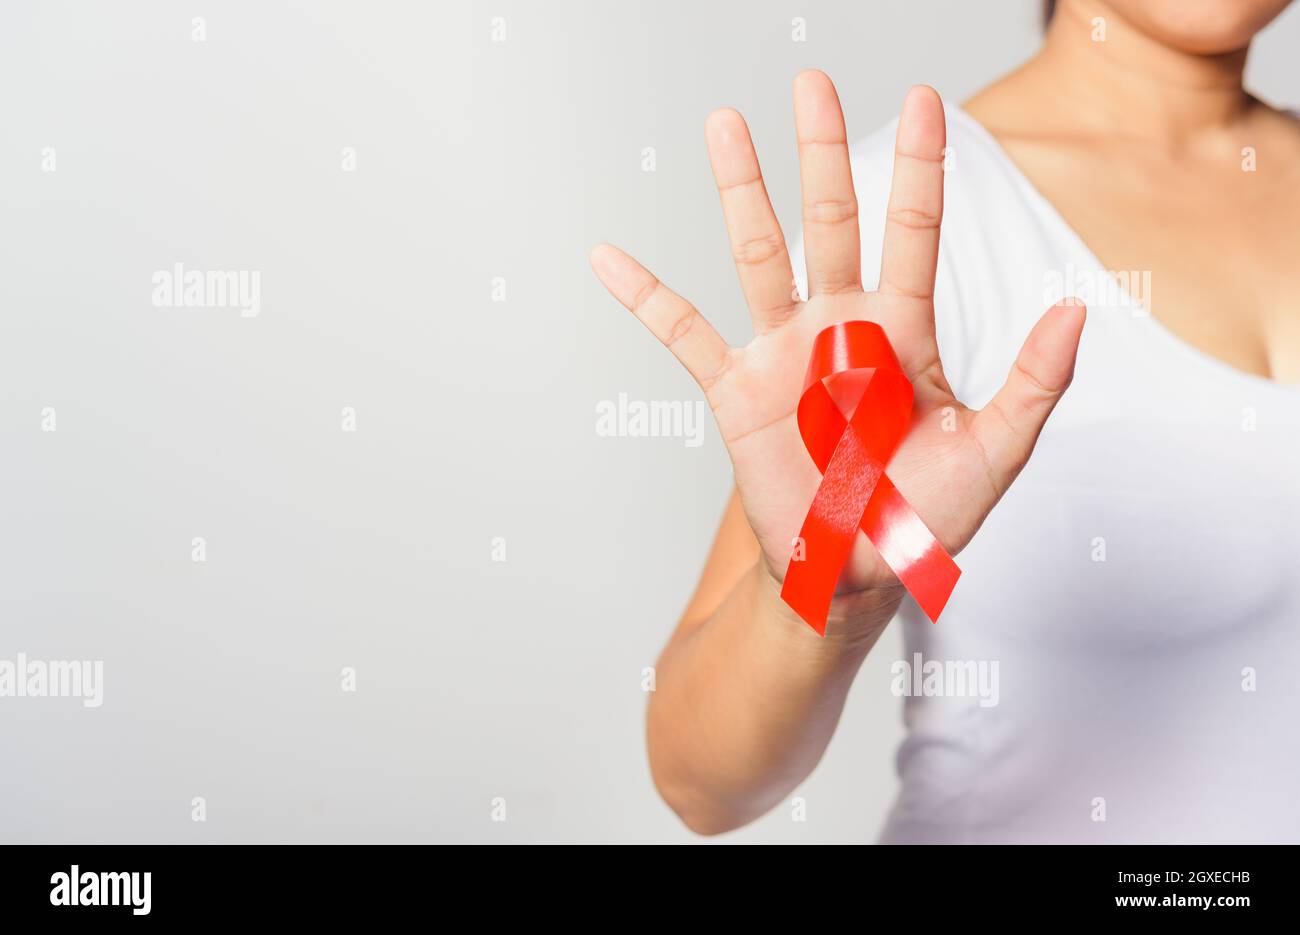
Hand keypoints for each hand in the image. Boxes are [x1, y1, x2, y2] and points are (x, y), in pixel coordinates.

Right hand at [589, 71, 1084, 612]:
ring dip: (742, 191)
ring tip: (726, 124)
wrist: (858, 569)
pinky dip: (645, 296)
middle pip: (831, 219)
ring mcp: (783, 352)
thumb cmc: (926, 513)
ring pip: (759, 255)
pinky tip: (609, 258)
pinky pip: (682, 334)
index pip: (914, 230)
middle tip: (812, 85)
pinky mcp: (736, 389)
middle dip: (824, 151)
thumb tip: (1075, 309)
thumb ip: (1036, 383)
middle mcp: (840, 325)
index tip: (927, 98)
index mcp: (904, 329)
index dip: (921, 166)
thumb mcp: (995, 451)